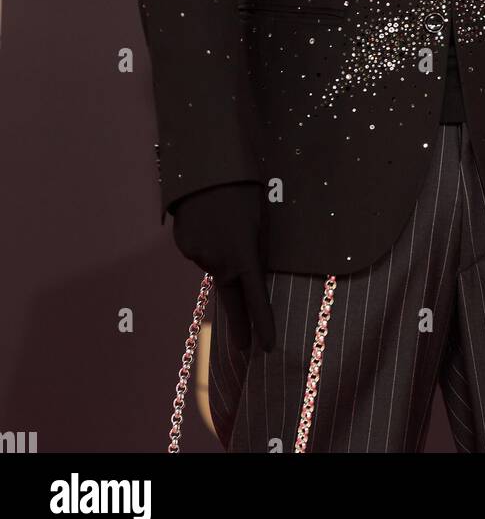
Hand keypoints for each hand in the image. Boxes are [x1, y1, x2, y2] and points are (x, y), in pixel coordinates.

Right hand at [170, 180, 275, 352]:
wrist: (205, 168)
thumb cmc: (243, 191)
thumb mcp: (262, 221)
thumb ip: (258, 253)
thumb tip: (251, 277)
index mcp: (244, 254)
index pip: (256, 298)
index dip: (262, 324)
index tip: (266, 348)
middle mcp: (220, 261)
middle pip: (231, 300)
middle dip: (239, 325)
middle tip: (243, 350)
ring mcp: (198, 255)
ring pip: (216, 266)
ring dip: (222, 254)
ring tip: (224, 222)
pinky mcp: (184, 246)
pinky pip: (201, 252)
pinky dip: (207, 243)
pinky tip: (209, 222)